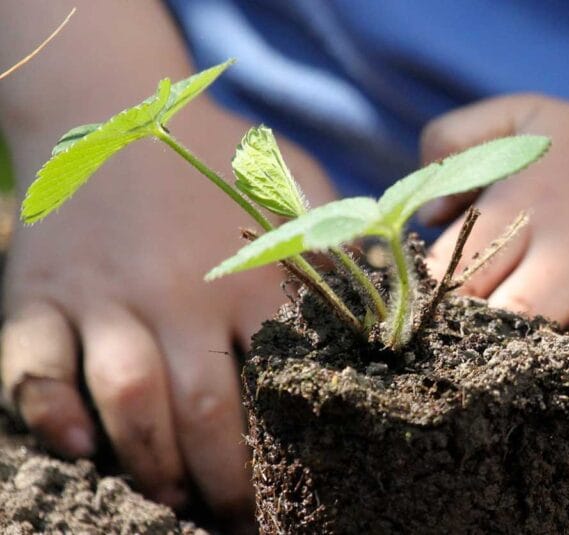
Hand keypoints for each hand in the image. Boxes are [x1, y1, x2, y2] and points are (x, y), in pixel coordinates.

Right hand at [0, 96, 334, 525]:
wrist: (108, 106)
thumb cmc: (213, 159)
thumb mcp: (288, 186)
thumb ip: (332, 242)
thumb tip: (392, 295)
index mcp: (247, 274)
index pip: (278, 380)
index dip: (290, 449)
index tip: (301, 490)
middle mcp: (175, 291)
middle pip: (204, 409)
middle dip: (224, 481)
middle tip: (237, 518)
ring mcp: (102, 295)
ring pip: (127, 399)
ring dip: (152, 463)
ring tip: (173, 499)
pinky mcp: (36, 295)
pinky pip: (32, 367)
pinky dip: (48, 414)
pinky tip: (79, 448)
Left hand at [422, 94, 568, 483]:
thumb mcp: (523, 115)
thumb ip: (453, 138)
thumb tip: (424, 218)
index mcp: (533, 208)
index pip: (459, 274)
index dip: (429, 313)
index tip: (411, 342)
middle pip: (515, 319)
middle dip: (480, 355)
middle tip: (454, 388)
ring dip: (563, 394)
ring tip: (532, 424)